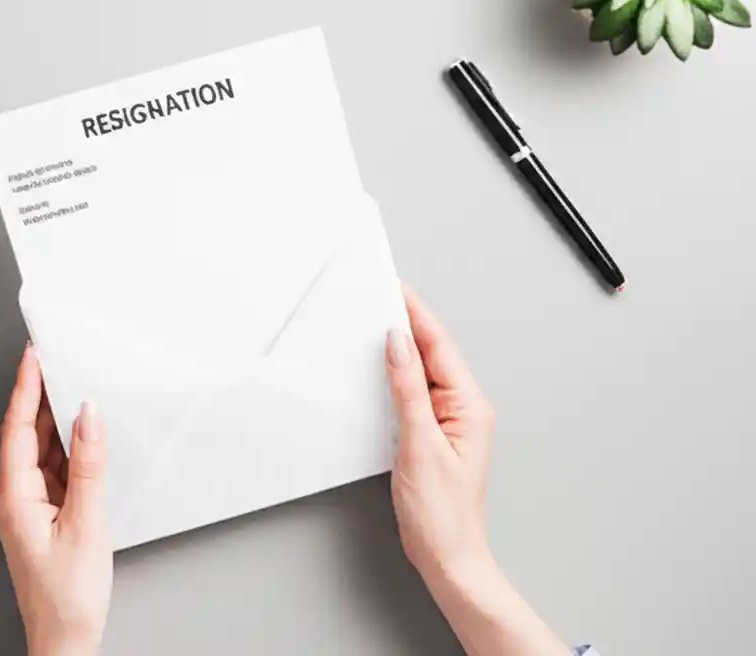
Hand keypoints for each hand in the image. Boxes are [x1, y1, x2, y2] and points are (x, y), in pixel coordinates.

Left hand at [0, 344, 111, 655]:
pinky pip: (55, 467)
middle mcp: (16, 496)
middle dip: (40, 394)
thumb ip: (89, 466)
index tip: (33, 355)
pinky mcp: (46, 513)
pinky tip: (84, 434)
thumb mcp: (86, 524)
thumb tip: (88, 417)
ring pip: (42, 449)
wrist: (66, 639)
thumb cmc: (67, 597)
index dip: (26, 387)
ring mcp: (31, 504)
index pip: (17, 427)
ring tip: (73, 385)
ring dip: (56, 419)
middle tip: (55, 358)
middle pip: (26, 432)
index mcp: (15, 495)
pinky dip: (69, 446)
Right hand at [386, 285, 493, 580]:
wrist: (448, 558)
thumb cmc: (442, 515)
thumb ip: (408, 390)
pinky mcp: (432, 434)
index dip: (415, 314)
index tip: (395, 289)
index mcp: (469, 406)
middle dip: (408, 322)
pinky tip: (382, 369)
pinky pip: (414, 393)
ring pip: (423, 371)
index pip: (439, 346)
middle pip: (433, 352)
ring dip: (401, 347)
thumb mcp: (419, 445)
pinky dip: (397, 375)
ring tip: (377, 322)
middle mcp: (464, 409)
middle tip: (380, 296)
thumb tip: (398, 345)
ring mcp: (449, 422)